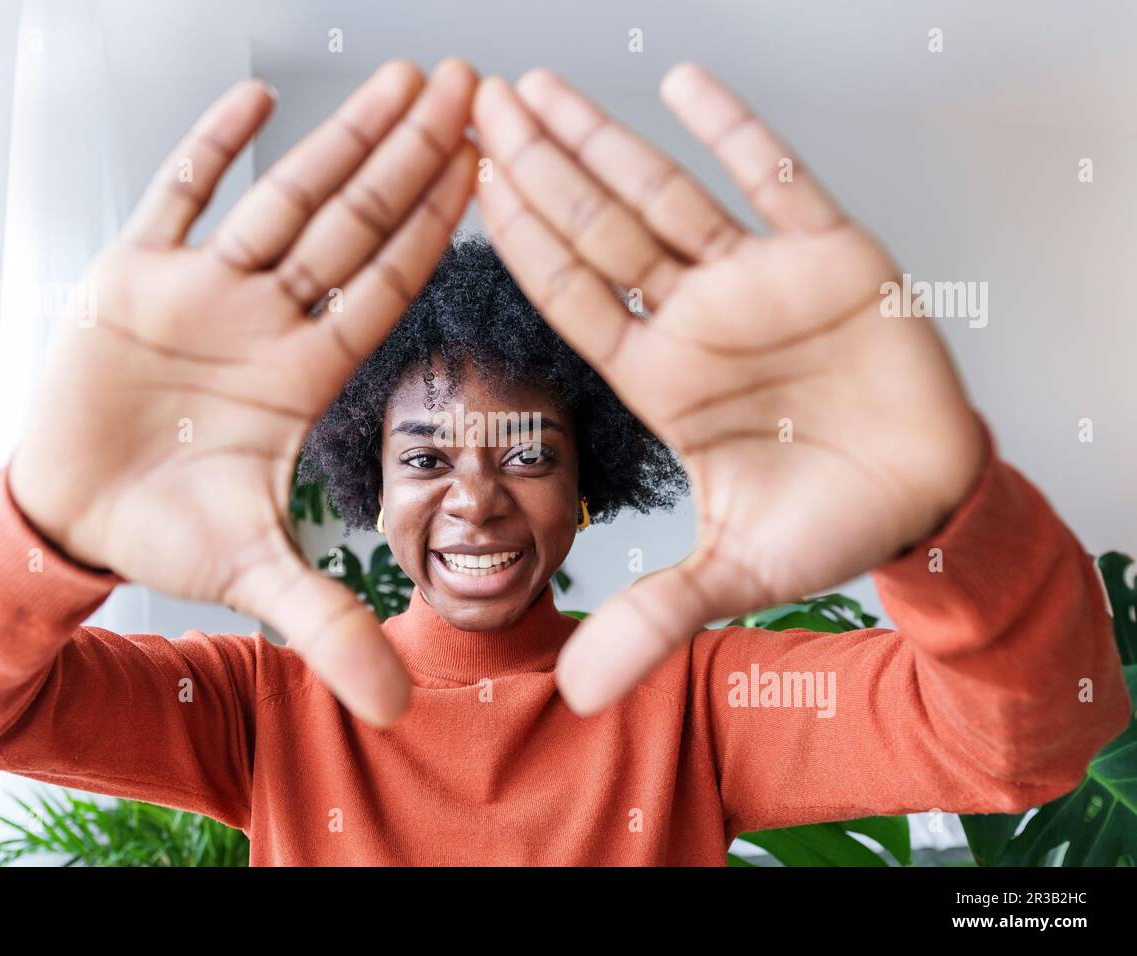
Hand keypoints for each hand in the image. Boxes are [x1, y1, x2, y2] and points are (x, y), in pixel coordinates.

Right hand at [9, 58, 478, 727]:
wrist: (77, 516)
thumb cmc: (168, 534)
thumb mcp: (255, 575)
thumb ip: (328, 625)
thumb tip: (401, 707)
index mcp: (303, 373)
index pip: (386, 286)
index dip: (439, 231)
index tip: (493, 173)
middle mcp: (265, 319)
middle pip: (354, 223)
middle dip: (412, 156)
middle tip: (474, 88)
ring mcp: (202, 291)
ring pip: (284, 198)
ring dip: (340, 138)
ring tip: (403, 79)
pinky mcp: (129, 278)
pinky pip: (176, 200)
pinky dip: (210, 152)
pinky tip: (256, 102)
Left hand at [472, 64, 985, 715]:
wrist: (926, 501)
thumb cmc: (828, 525)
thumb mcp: (731, 576)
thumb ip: (654, 619)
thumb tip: (577, 698)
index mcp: (661, 380)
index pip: (573, 302)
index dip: (521, 247)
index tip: (466, 192)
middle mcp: (696, 320)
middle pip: (598, 233)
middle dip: (537, 173)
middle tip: (472, 108)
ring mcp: (758, 282)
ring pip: (667, 197)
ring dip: (604, 141)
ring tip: (538, 89)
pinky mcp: (832, 257)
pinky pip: (779, 181)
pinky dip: (736, 132)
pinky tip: (683, 83)